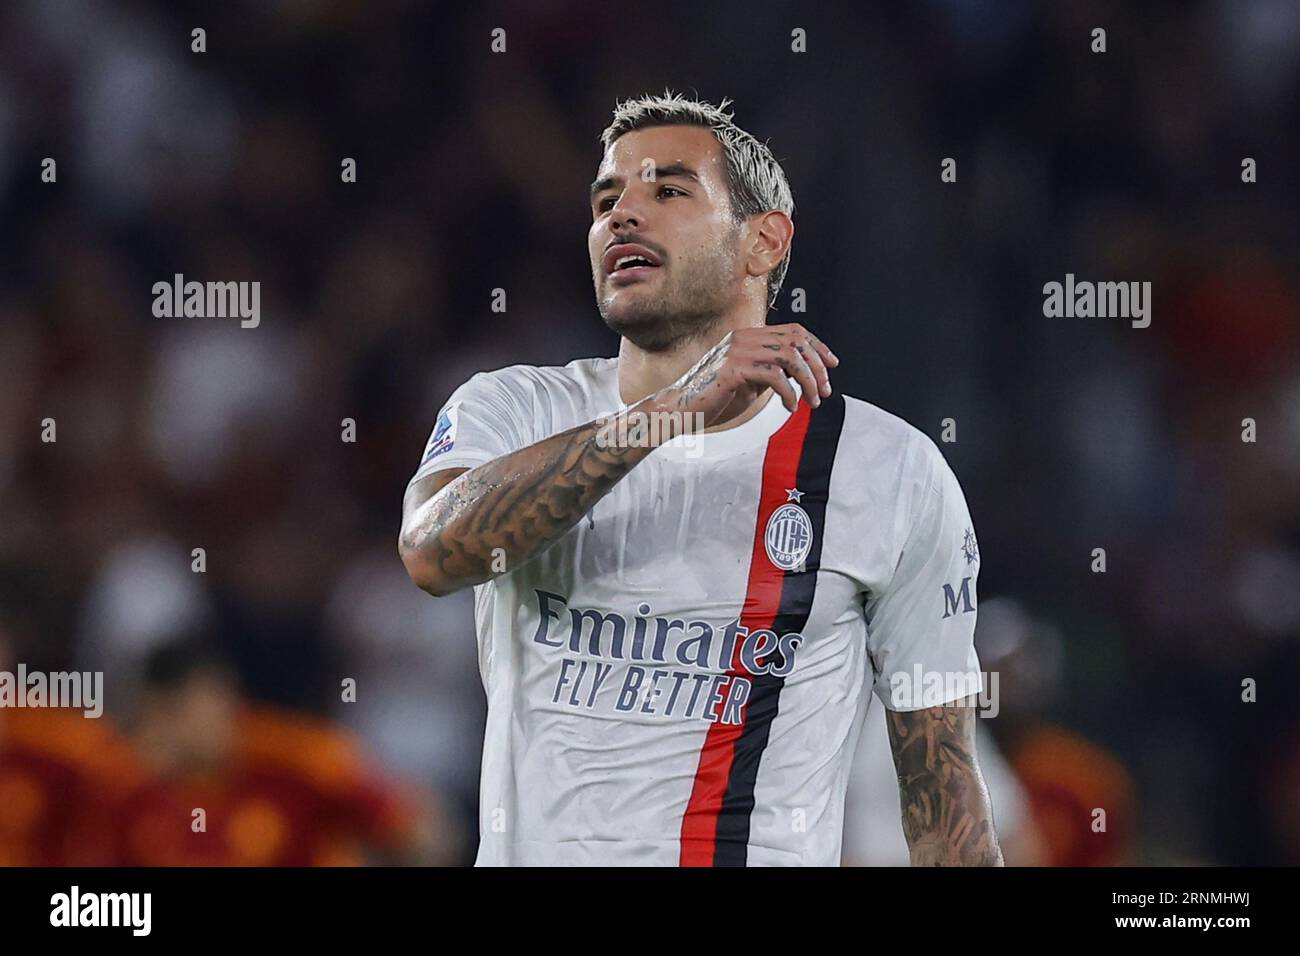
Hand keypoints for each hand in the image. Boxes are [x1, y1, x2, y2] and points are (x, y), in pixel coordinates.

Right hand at [649, 324, 838, 429]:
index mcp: (749, 336)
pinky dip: (789, 394)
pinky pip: (774, 376)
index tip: (833, 365)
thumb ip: (773, 372)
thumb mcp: (751, 382)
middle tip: (825, 391)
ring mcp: (738, 351)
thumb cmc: (715, 398)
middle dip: (817, 366)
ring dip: (808, 380)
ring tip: (812, 402)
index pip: (794, 330)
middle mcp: (744, 337)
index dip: (818, 346)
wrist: (682, 411)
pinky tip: (790, 407)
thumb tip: (802, 374)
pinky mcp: (733, 369)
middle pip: (797, 341)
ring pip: (790, 357)